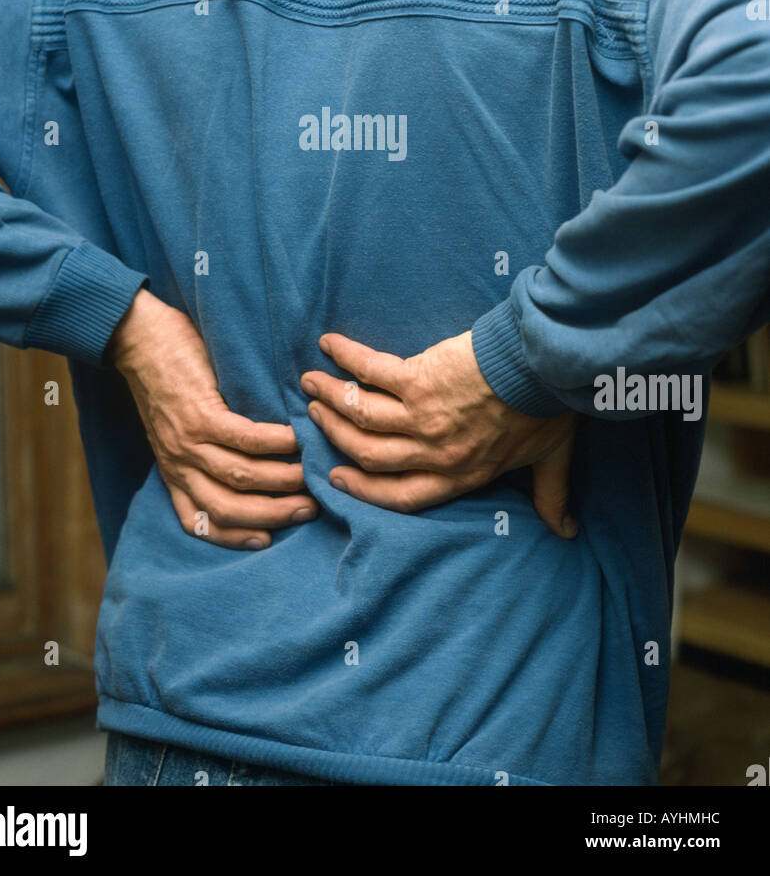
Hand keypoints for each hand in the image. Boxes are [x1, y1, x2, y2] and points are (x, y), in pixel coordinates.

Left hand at [107, 288, 318, 548]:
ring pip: (240, 476)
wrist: (137, 338)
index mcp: (172, 471)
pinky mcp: (199, 413)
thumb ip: (202, 451)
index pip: (199, 521)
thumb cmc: (164, 377)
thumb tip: (252, 466)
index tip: (267, 541)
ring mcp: (187, 440)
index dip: (233, 537)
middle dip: (272, 515)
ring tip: (310, 475)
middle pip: (227, 508)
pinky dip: (275, 443)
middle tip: (309, 509)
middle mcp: (177, 463)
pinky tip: (297, 439)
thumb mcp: (174, 427)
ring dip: (281, 480)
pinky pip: (244, 438)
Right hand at [301, 330, 577, 537]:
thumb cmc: (548, 409)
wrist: (546, 366)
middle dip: (337, 439)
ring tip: (311, 386)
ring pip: (361, 415)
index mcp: (461, 473)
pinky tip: (329, 345)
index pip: (401, 495)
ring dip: (331, 400)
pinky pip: (370, 372)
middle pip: (370, 454)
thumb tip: (566, 532)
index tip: (338, 478)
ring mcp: (421, 417)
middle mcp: (434, 451)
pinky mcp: (417, 379)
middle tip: (316, 421)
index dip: (365, 490)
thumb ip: (550, 497)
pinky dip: (346, 358)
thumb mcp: (551, 460)